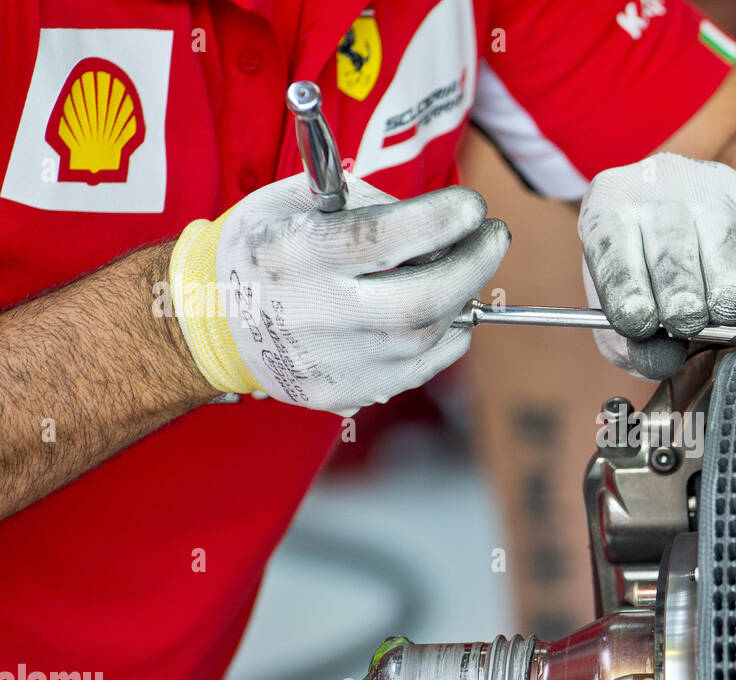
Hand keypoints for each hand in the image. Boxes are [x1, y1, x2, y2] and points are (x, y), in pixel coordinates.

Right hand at [169, 173, 508, 415]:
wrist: (210, 321)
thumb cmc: (265, 248)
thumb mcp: (298, 200)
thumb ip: (369, 201)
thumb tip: (441, 220)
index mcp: (297, 255)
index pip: (387, 236)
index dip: (444, 219)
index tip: (472, 206)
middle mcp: (317, 313)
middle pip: (422, 298)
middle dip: (474, 263)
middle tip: (493, 237)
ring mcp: (335, 360)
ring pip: (428, 335)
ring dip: (464, 297)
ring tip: (466, 268)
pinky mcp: (347, 391)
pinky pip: (421, 367)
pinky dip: (448, 335)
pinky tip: (450, 310)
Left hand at [578, 152, 735, 378]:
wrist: (686, 223)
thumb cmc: (646, 275)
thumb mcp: (621, 311)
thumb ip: (630, 344)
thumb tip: (660, 360)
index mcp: (611, 206)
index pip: (614, 245)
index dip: (628, 289)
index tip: (639, 324)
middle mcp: (662, 186)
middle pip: (672, 242)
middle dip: (682, 294)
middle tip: (687, 323)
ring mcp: (717, 189)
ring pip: (726, 241)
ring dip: (729, 292)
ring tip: (724, 318)